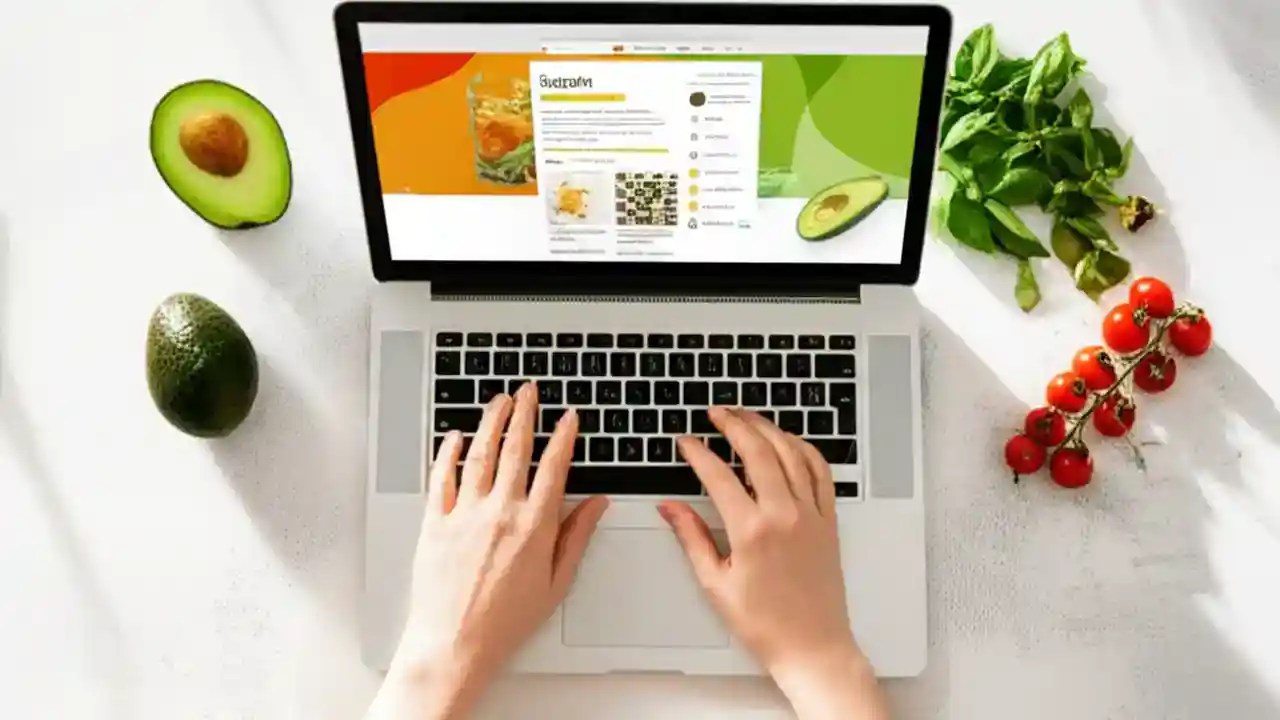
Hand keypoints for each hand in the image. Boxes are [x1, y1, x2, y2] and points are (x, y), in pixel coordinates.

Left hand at [368, 384, 608, 719]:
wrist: (454, 643)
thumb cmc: (505, 622)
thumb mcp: (557, 583)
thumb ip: (577, 537)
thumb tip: (597, 505)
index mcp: (534, 526)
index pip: (554, 467)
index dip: (564, 437)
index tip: (569, 417)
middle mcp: (500, 511)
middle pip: (514, 449)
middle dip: (525, 414)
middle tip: (529, 392)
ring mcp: (464, 514)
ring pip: (479, 454)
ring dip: (491, 422)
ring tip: (499, 401)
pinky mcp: (435, 522)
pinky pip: (442, 477)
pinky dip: (448, 452)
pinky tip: (454, 437)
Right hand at [660, 407, 887, 719]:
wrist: (812, 646)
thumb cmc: (765, 624)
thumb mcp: (715, 583)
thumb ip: (692, 537)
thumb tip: (670, 508)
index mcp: (751, 531)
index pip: (717, 474)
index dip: (697, 452)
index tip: (685, 441)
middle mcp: (785, 515)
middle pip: (758, 450)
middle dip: (734, 423)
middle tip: (716, 413)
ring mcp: (811, 515)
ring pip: (791, 453)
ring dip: (767, 428)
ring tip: (747, 417)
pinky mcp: (829, 521)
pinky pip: (820, 472)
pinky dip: (803, 449)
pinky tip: (788, 441)